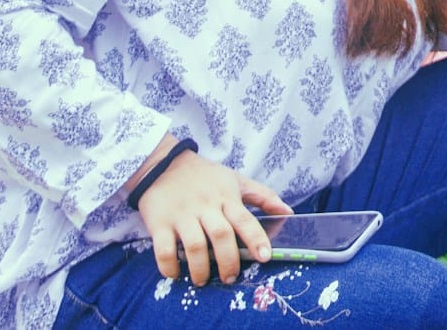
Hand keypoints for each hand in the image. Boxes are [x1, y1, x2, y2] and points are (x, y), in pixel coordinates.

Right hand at [135, 141, 291, 285]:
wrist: (162, 164)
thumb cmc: (204, 176)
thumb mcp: (235, 180)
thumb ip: (262, 196)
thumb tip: (288, 211)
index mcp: (226, 197)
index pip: (244, 220)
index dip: (256, 239)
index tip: (265, 257)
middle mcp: (205, 206)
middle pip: (221, 236)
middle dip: (229, 260)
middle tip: (231, 277)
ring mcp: (181, 215)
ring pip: (194, 246)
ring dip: (200, 268)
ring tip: (203, 280)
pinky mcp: (159, 223)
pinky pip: (164, 249)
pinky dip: (170, 266)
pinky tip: (176, 274)